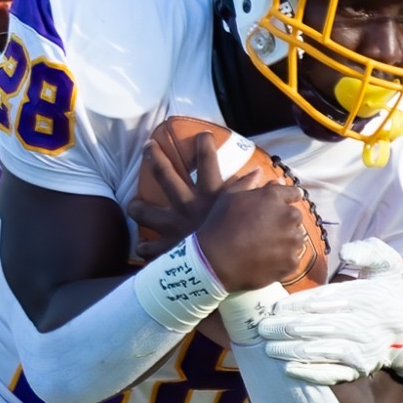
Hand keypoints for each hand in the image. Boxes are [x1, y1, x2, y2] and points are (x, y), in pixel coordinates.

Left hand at [127, 130, 257, 258]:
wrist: (224, 269)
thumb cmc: (240, 240)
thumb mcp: (250, 212)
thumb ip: (257, 194)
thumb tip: (273, 180)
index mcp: (209, 195)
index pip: (208, 160)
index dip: (204, 144)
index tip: (202, 134)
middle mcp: (187, 205)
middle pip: (166, 176)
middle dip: (155, 158)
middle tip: (147, 146)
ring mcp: (173, 226)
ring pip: (147, 212)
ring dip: (136, 207)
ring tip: (129, 203)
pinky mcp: (168, 248)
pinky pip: (151, 249)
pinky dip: (145, 250)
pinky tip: (140, 249)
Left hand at [246, 243, 402, 384]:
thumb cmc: (387, 294)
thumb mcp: (386, 266)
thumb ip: (370, 252)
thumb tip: (347, 252)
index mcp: (365, 298)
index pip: (324, 301)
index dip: (297, 305)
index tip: (275, 307)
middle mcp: (363, 324)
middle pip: (317, 326)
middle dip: (286, 328)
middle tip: (262, 328)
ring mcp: (360, 350)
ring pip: (320, 350)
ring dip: (291, 350)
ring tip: (268, 347)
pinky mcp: (358, 369)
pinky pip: (331, 373)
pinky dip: (309, 373)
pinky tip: (288, 369)